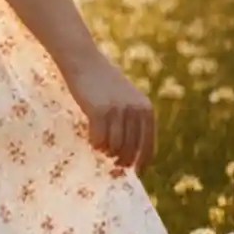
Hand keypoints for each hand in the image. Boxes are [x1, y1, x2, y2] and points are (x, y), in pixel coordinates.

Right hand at [62, 54, 155, 172]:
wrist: (84, 61)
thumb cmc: (104, 82)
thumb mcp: (126, 99)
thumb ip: (133, 121)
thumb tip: (131, 154)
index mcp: (146, 109)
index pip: (148, 145)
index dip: (142, 162)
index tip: (135, 172)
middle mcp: (135, 111)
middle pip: (130, 149)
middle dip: (122, 160)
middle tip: (114, 164)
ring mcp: (118, 111)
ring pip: (114, 147)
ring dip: (107, 151)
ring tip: (101, 148)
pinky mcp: (100, 111)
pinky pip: (99, 139)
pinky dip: (96, 144)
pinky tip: (92, 140)